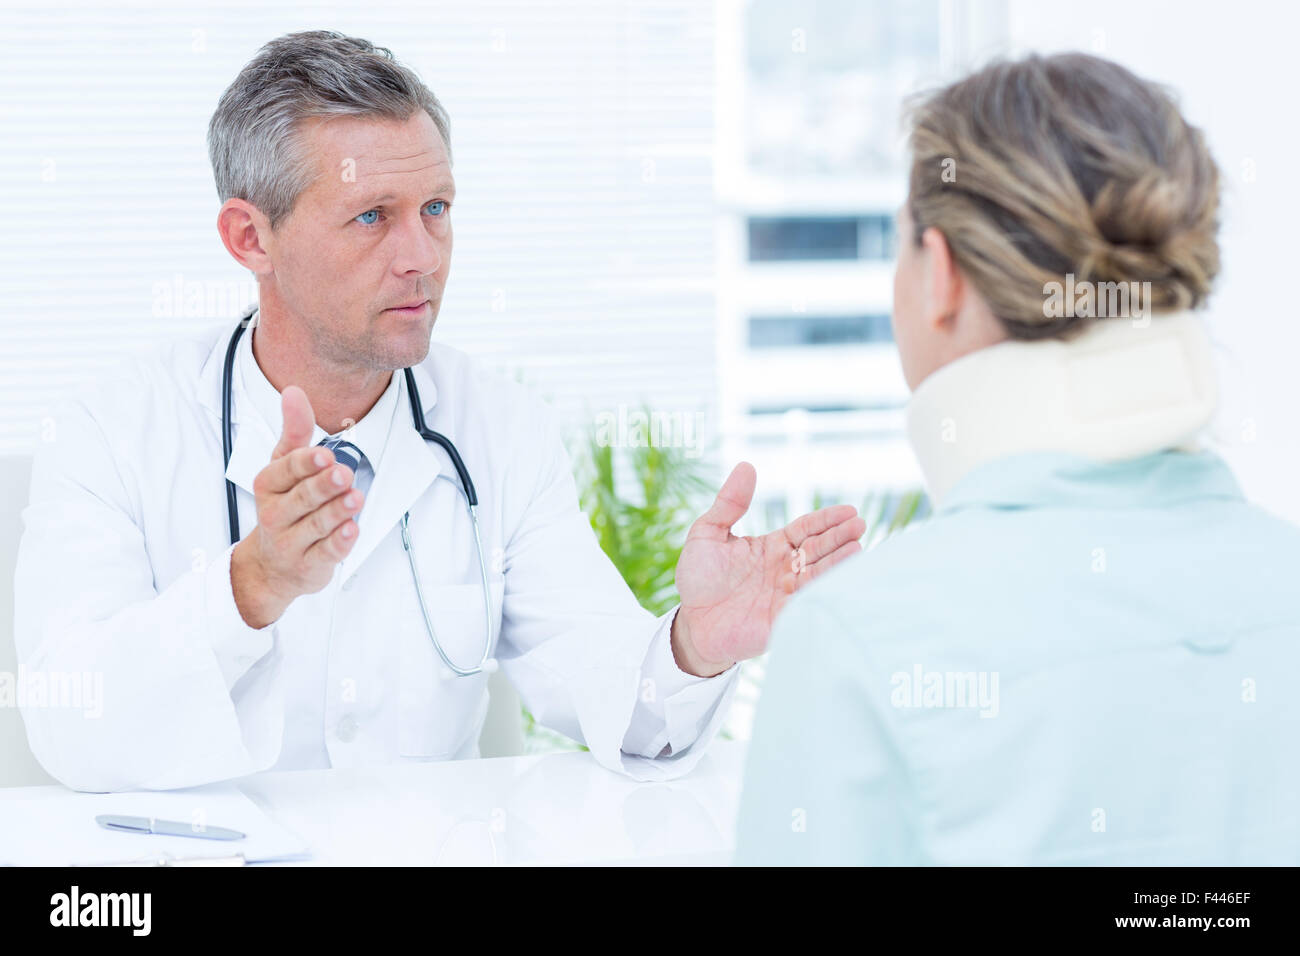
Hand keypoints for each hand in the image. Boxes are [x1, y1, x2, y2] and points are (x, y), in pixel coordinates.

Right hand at [230, 386, 364, 627]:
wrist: (271, 565)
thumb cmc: (284, 506)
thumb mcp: (284, 467)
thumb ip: (294, 432)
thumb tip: (293, 392)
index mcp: (268, 485)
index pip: (286, 470)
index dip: (306, 463)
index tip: (324, 455)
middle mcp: (275, 513)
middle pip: (303, 497)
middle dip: (323, 485)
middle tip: (343, 473)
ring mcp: (290, 541)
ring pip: (317, 524)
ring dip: (337, 511)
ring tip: (355, 498)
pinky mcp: (308, 564)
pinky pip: (325, 553)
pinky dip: (340, 542)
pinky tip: (352, 529)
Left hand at [671, 462, 865, 675]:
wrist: (691, 623)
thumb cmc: (698, 579)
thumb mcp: (707, 533)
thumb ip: (728, 503)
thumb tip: (746, 466)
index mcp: (772, 547)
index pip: (806, 529)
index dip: (827, 519)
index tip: (848, 510)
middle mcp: (785, 569)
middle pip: (819, 549)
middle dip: (840, 537)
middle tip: (859, 525)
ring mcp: (787, 594)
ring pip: (819, 574)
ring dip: (838, 562)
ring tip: (857, 547)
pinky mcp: (785, 619)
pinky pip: (809, 603)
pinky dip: (825, 592)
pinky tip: (840, 580)